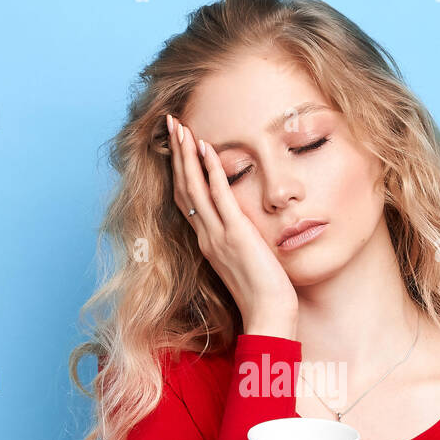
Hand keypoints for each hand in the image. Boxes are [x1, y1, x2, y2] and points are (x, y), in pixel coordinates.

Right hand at [167, 114, 297, 332]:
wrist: (269, 314)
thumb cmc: (264, 295)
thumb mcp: (247, 262)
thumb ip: (240, 243)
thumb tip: (246, 230)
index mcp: (208, 242)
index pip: (187, 200)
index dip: (180, 171)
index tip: (178, 146)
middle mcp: (206, 236)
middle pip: (183, 188)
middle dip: (176, 154)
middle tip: (170, 125)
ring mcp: (218, 235)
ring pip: (194, 188)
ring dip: (186, 155)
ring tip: (179, 127)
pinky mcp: (235, 234)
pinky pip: (219, 196)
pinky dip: (211, 171)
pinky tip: (206, 148)